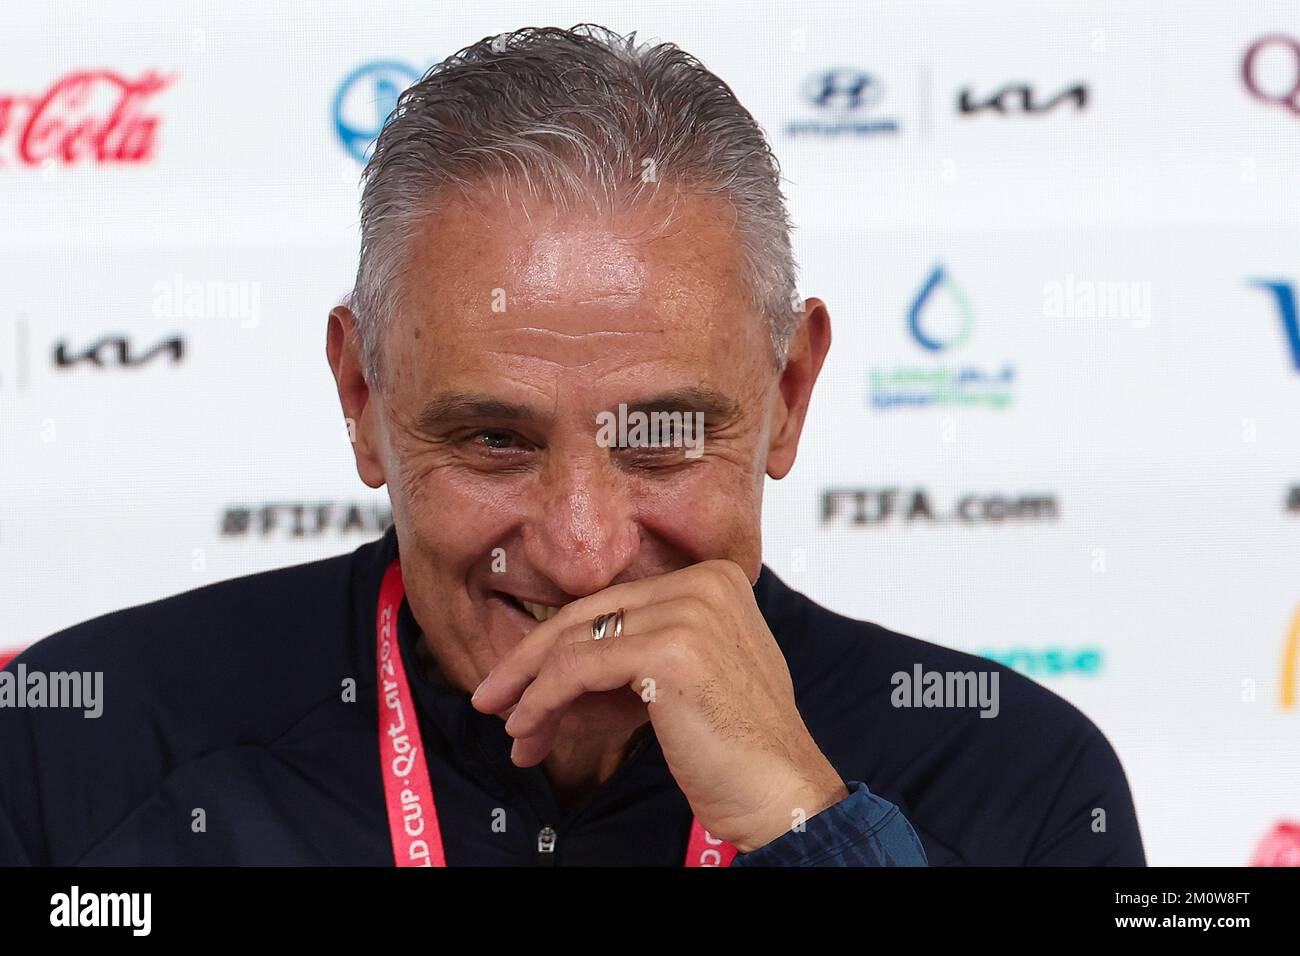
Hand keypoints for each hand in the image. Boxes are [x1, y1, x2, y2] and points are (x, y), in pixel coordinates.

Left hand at [470, 560, 847, 852]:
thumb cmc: (733, 748)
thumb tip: (539, 683)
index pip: (614, 604)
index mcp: (715, 579)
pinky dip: (543, 699)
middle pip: (590, 614)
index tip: (521, 683)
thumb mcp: (674, 688)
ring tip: (515, 734)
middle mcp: (705, 582)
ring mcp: (690, 611)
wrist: (781, 795)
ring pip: (576, 641)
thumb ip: (620, 670)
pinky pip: (577, 668)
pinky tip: (528, 729)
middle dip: (532, 662)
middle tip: (492, 698)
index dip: (559, 645)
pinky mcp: (669, 648)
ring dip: (532, 692)